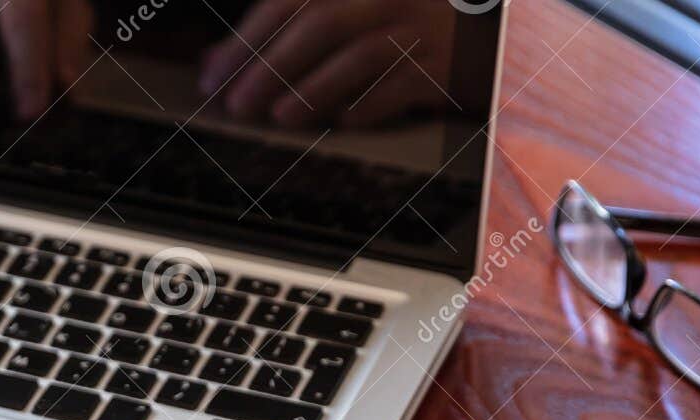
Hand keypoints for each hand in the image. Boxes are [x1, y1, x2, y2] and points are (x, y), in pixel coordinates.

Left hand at [199, 0, 459, 127]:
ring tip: (278, 117)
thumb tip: (215, 60)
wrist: (487, 36)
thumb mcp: (347, 15)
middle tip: (237, 104)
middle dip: (268, 66)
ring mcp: (422, 24)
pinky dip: (364, 106)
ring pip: (358, 53)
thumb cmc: (398, 27)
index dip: (245, 38)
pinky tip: (339, 123)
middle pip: (320, 22)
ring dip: (311, 89)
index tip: (212, 75)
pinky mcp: (446, 63)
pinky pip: (398, 86)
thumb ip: (285, 31)